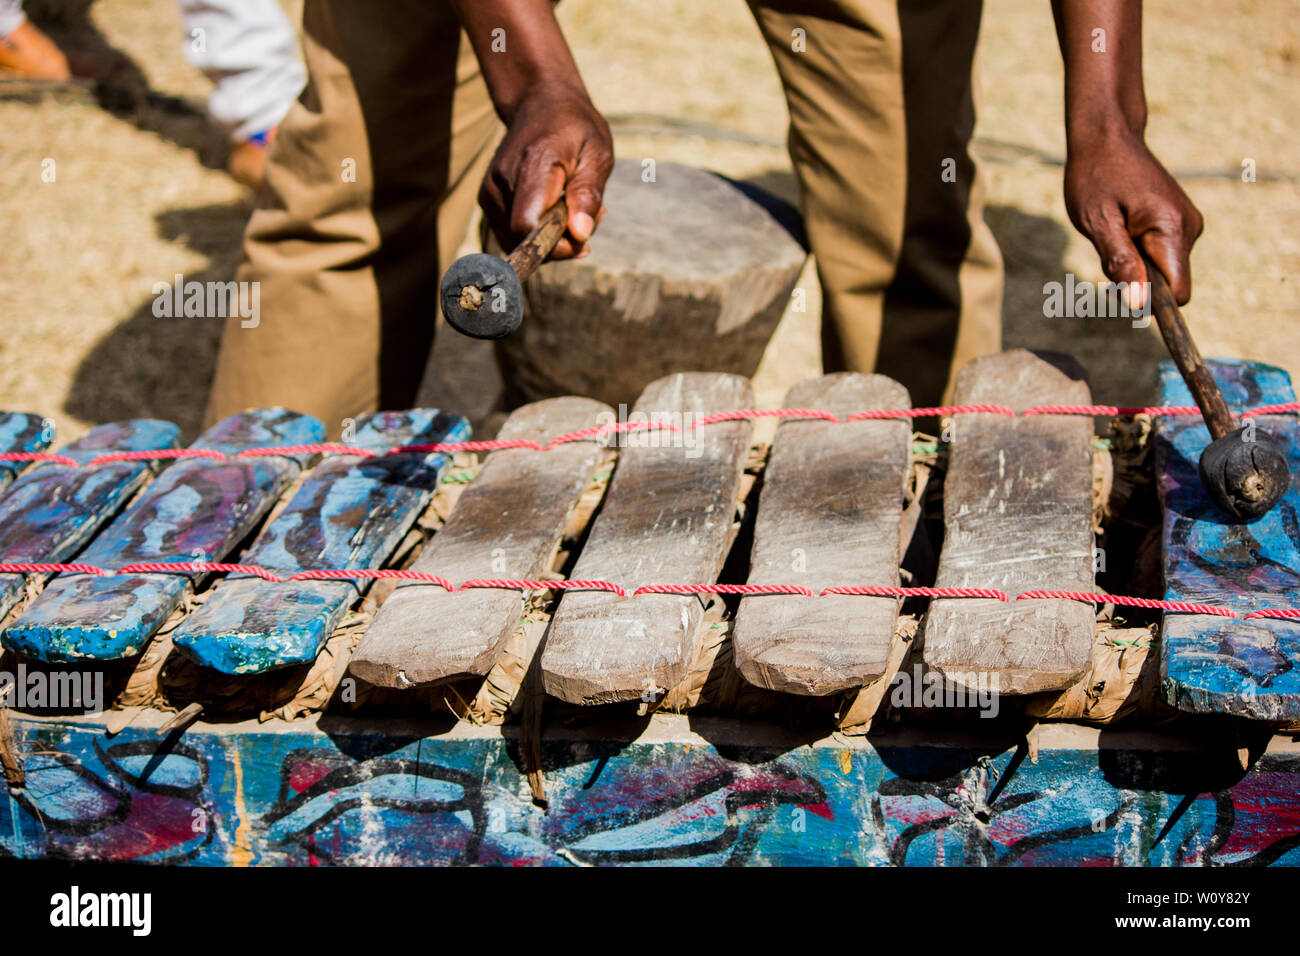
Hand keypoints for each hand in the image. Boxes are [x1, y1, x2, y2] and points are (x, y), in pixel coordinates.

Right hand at [479, 80, 612, 259]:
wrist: (540, 102)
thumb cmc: (575, 127)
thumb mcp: (596, 153)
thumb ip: (587, 195)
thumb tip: (580, 235)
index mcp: (531, 166)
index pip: (526, 226)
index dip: (554, 245)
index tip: (582, 239)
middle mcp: (501, 181)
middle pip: (523, 240)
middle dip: (560, 242)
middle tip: (591, 216)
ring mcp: (490, 192)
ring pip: (518, 241)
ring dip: (551, 238)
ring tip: (574, 208)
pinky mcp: (487, 200)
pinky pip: (512, 235)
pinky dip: (537, 233)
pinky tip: (557, 212)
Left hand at [1064, 130, 1202, 307]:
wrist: (1107, 138)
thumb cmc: (1096, 177)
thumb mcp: (1098, 223)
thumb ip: (1120, 263)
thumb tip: (1139, 304)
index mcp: (1173, 229)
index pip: (1177, 293)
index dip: (1149, 303)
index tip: (1116, 291)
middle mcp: (1190, 228)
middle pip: (1168, 284)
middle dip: (1135, 282)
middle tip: (1104, 254)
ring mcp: (1187, 224)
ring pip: (1162, 271)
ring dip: (1134, 266)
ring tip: (1112, 233)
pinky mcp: (1179, 222)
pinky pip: (1160, 256)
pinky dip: (1137, 253)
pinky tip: (1121, 229)